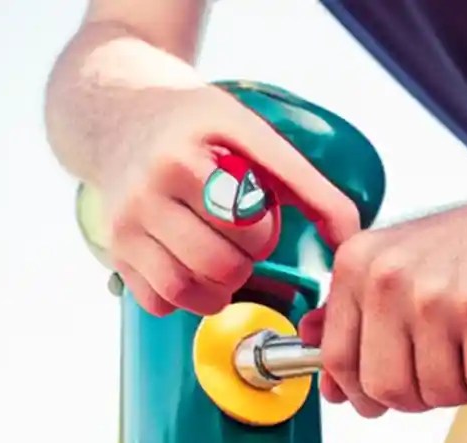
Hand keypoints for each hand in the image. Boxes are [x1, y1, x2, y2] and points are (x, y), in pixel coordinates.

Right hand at [94, 86, 358, 315]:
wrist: (119, 116)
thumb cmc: (197, 128)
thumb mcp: (253, 135)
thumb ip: (309, 186)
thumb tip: (350, 239)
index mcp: (190, 154)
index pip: (248, 220)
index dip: (266, 229)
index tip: (261, 215)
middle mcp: (153, 186)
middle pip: (222, 263)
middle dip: (245, 259)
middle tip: (240, 238)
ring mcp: (127, 221)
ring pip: (187, 288)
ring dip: (218, 287)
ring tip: (221, 258)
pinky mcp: (116, 251)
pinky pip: (159, 302)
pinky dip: (186, 298)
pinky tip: (192, 269)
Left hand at [302, 186, 466, 417]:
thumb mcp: (399, 262)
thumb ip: (352, 308)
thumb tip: (309, 348)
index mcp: (358, 264)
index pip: (336, 359)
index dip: (363, 391)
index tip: (386, 393)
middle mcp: (389, 278)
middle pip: (384, 388)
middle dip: (421, 394)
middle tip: (450, 368)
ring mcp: (435, 295)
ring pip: (437, 392)